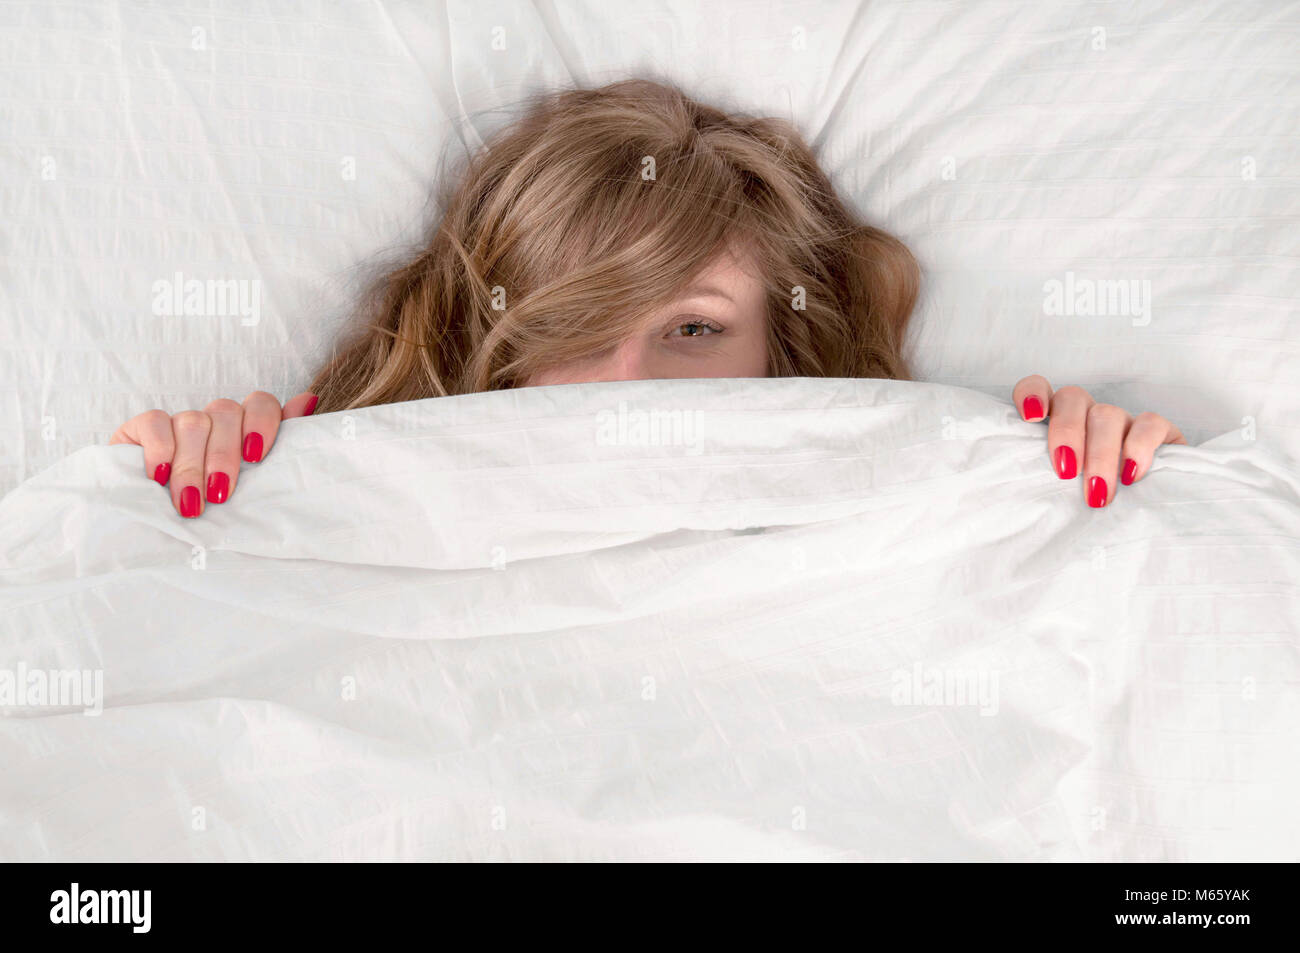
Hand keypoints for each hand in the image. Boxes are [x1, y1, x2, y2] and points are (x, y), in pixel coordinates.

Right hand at [109, 391, 317, 517]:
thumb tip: (307, 400)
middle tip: (221, 495)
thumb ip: (281, 446)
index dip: (262, 423)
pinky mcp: (142, 428)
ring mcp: (179, 422)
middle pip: (226, 413)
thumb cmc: (216, 512)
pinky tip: (160, 476)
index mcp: (245, 429)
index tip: (256, 457)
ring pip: (193, 422)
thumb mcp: (253, 487)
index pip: (260, 403)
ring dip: (192, 465)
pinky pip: (154, 422)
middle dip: (224, 457)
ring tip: (191, 503)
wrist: (155, 530)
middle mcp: (215, 420)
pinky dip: (160, 449)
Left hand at [1013, 376, 1185, 507]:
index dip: (1031, 393)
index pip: (1037, 388)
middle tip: (1065, 472)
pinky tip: (1131, 475)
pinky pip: (1150, 424)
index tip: (1030, 417)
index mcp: (1055, 420)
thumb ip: (1036, 481)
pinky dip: (1140, 447)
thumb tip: (1018, 501)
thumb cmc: (1081, 503)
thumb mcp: (1054, 491)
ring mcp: (1122, 420)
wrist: (1143, 517)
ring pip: (1108, 414)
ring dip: (1100, 454)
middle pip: (1072, 399)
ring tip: (1096, 493)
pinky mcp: (1159, 432)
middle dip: (1066, 433)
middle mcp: (1086, 414)